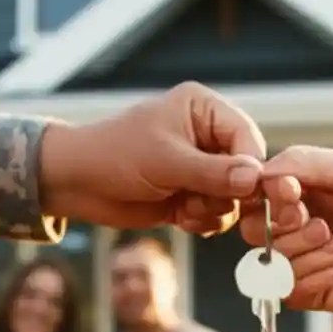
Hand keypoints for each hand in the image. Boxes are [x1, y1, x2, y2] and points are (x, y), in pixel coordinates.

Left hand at [40, 81, 302, 235]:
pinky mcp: (190, 194)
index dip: (251, 167)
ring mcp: (199, 167)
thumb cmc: (114, 155)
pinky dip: (203, 221)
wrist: (77, 184)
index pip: (247, 137)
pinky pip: (216, 213)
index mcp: (203, 109)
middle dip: (227, 193)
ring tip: (184, 208)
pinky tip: (180, 218)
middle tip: (200, 200)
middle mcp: (206, 136)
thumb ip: (213, 172)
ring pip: (233, 197)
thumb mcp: (166, 161)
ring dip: (213, 210)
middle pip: (245, 171)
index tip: (244, 191)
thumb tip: (255, 178)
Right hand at [252, 146, 332, 328]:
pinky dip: (315, 272)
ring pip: (268, 260)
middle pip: (251, 229)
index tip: (291, 190)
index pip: (257, 194)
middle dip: (278, 223)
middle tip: (314, 219)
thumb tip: (262, 173)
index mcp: (306, 193)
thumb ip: (306, 162)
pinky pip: (289, 288)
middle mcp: (300, 228)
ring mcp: (306, 263)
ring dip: (303, 247)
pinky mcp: (316, 294)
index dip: (264, 193)